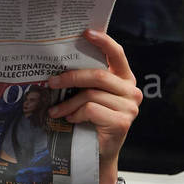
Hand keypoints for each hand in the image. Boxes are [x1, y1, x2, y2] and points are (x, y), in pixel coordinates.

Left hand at [46, 29, 141, 172]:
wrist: (97, 152)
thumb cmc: (90, 119)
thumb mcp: (89, 94)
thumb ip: (86, 79)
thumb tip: (60, 62)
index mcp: (124, 78)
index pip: (117, 54)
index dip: (103, 41)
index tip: (86, 32)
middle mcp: (131, 90)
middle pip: (98, 75)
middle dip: (70, 77)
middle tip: (51, 82)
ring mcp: (130, 107)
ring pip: (90, 95)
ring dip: (68, 103)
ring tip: (55, 110)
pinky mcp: (122, 122)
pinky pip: (91, 109)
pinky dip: (76, 114)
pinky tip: (71, 120)